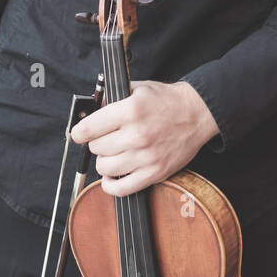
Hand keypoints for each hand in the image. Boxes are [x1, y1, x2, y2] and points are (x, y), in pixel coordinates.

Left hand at [69, 80, 219, 197]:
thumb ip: (113, 95)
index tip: (78, 134)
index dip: (79, 132)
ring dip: (104, 161)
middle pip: (96, 148)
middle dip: (97, 142)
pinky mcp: (155, 172)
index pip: (89, 129)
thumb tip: (92, 107)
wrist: (198, 113)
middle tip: (105, 138)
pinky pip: (122, 188)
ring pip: (105, 168)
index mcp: (130, 111)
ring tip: (112, 154)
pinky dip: (110, 185)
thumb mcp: (138, 88)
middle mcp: (136, 135)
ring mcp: (146, 156)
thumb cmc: (168, 101)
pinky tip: (111, 176)